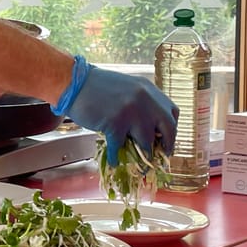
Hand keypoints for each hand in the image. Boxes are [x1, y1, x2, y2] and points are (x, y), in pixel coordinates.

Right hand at [53, 57, 178, 154]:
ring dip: (143, 155)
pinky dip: (117, 157)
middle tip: (160, 156)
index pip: (172, 112)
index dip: (171, 129)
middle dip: (167, 145)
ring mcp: (131, 111)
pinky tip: (115, 161)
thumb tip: (149, 130)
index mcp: (149, 89)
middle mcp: (145, 99)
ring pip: (147, 141)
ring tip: (138, 163)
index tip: (166, 140)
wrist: (74, 83)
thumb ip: (141, 104)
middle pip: (168, 127)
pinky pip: (120, 147)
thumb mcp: (127, 89)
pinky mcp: (116, 123)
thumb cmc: (96, 87)